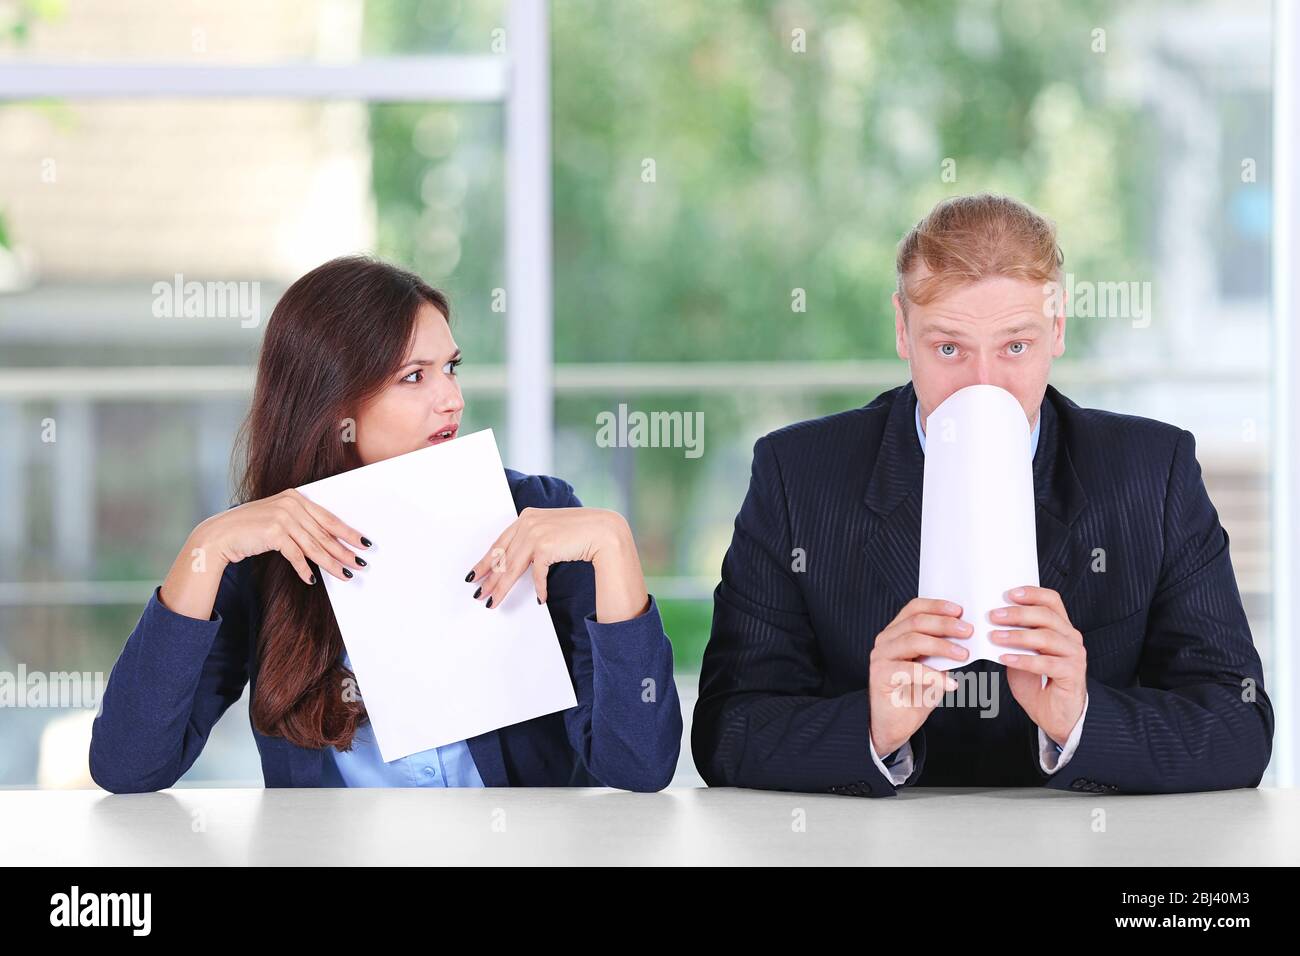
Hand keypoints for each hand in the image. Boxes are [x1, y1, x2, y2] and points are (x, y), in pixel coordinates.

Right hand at [193, 489, 370, 585]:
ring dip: (331, 563)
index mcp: (296, 497)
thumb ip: (301, 524)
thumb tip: (328, 543)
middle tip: (360, 563)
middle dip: (344, 550)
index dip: (348, 532)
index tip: (364, 542)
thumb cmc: (251, 529)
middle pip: (325, 533)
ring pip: (314, 546)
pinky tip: (312, 580)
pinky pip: (296, 555)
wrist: (220, 535)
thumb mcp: (279, 520)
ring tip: (345, 575)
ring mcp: (282, 517)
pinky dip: (305, 569)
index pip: (329, 517)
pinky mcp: (273, 533)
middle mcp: (291, 504)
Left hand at [465, 506, 649, 620]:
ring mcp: (536, 533)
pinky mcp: (546, 546)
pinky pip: (537, 574)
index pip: (500, 543)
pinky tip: (541, 598)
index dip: (486, 561)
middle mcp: (528, 522)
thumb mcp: (552, 531)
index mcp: (526, 517)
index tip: (476, 575)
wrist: (604, 531)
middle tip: (480, 594)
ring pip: (512, 567)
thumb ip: (534, 540)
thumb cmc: (582, 532)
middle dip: (489, 578)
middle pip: (502, 557)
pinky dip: (540, 588)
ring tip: (494, 601)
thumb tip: (517, 562)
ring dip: (503, 588)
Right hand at [868, 598, 972, 756]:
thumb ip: (942, 651)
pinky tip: (951, 683)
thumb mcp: (933, 668)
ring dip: (942, 646)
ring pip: (913, 640)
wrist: (893, 725)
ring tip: (964, 654)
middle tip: (968, 631)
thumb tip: (966, 637)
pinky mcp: (880, 675)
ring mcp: (880, 657)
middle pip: (916, 622)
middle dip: (945, 624)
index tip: (960, 610)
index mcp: (896, 632)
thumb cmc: (913, 694)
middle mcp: (886, 640)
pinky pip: (910, 670)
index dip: (937, 606)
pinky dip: (934, 675)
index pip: (914, 608)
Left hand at [990, 585, 1086, 744]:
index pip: (1051, 600)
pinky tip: (1005, 658)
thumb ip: (1013, 637)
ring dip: (1018, 635)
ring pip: (1046, 637)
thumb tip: (989, 621)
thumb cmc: (1037, 682)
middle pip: (1046, 616)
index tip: (1008, 593)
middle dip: (1018, 613)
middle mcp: (1071, 637)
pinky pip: (1046, 663)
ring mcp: (1074, 655)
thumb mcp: (1021, 654)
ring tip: (995, 637)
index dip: (1031, 593)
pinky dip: (1023, 659)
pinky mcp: (1072, 673)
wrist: (1056, 714)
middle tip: (993, 616)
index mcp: (1060, 627)